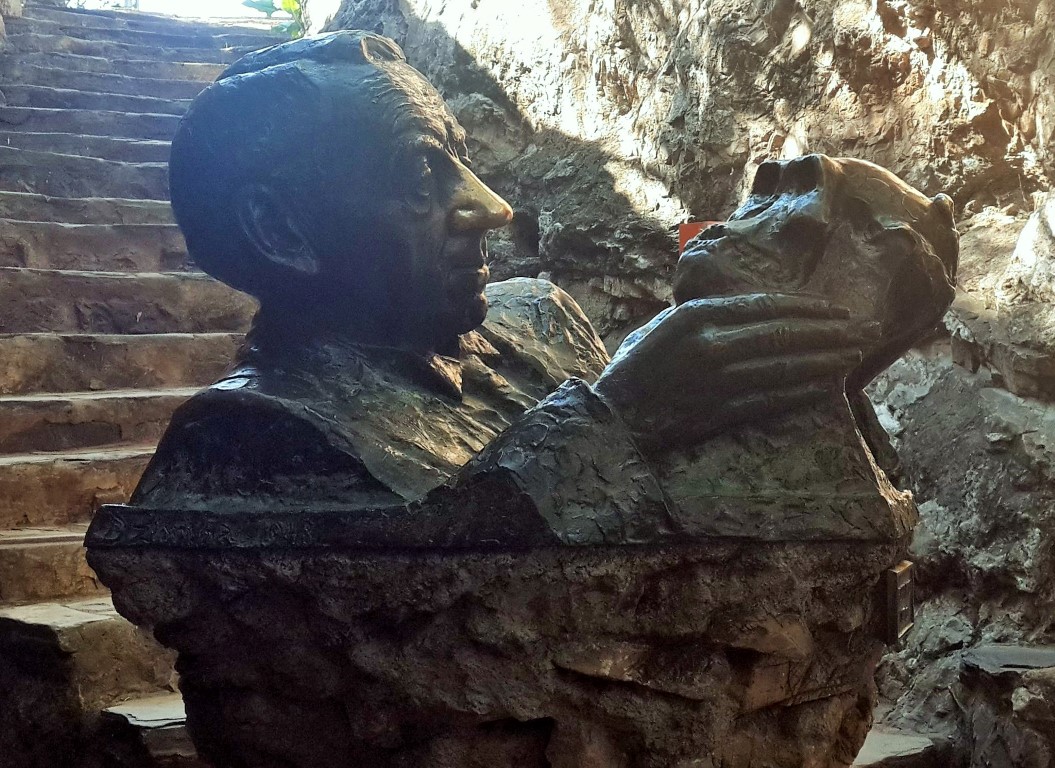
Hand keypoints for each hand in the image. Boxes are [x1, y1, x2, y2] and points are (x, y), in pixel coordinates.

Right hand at [592, 293, 879, 453]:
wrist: (613, 417)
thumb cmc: (637, 368)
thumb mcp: (666, 326)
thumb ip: (708, 315)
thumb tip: (753, 310)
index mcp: (697, 316)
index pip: (767, 306)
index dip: (809, 307)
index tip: (839, 309)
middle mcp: (711, 345)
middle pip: (785, 335)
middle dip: (832, 332)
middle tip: (866, 331)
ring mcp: (718, 381)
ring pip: (785, 367)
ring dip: (826, 361)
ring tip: (856, 355)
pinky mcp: (720, 413)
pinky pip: (771, 400)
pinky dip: (801, 393)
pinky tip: (827, 387)